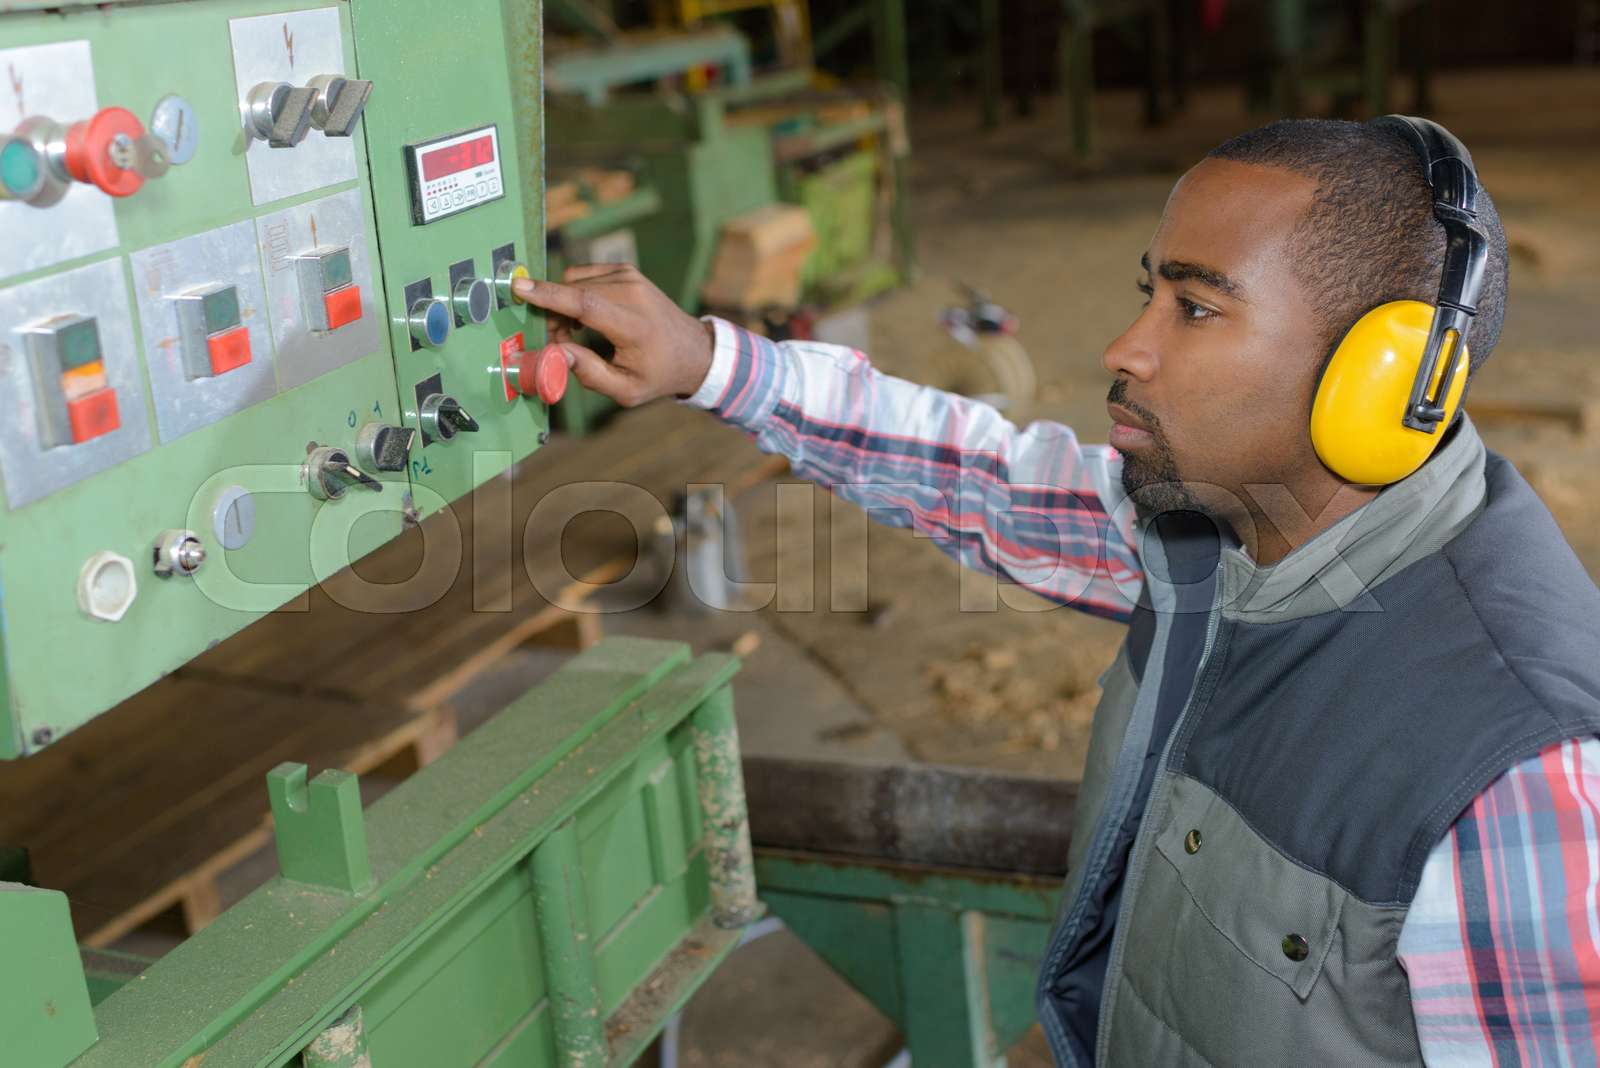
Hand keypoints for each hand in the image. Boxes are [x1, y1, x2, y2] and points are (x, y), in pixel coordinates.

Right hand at [511, 264, 715, 407]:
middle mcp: (632, 292)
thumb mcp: (626, 389)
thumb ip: (589, 373)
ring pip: (574, 281)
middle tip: (562, 344)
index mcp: (633, 325)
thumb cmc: (658, 374)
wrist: (694, 350)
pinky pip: (584, 277)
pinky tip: (588, 320)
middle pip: (572, 292)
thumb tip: (554, 353)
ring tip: (577, 335)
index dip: (549, 295)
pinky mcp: (624, 270)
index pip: (584, 303)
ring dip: (564, 305)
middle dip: (553, 315)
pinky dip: (576, 296)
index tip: (519, 288)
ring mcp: (629, 276)